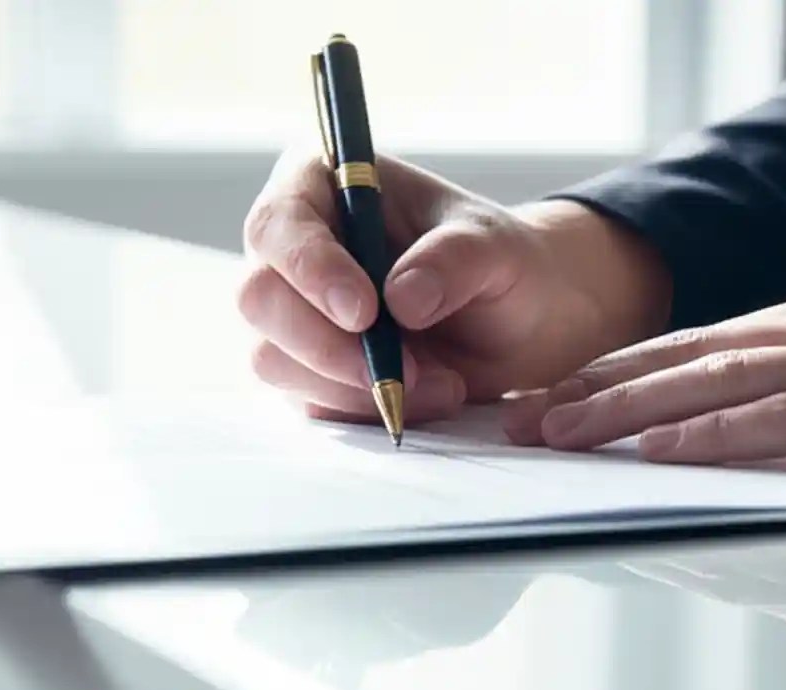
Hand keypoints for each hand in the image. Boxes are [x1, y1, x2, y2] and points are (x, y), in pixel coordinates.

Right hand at [239, 147, 669, 423]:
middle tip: (406, 370)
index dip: (311, 269)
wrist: (526, 320)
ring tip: (441, 383)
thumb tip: (401, 298)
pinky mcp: (311, 368)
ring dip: (354, 385)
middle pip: (259, 298)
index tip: (364, 313)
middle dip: (328, 345)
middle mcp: (295, 247)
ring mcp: (296, 311)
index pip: (280, 224)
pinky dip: (365, 408)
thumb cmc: (505, 263)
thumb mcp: (497, 249)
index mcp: (325, 184)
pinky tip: (428, 394)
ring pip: (275, 359)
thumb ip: (453, 261)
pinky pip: (309, 400)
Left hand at [505, 273, 785, 483]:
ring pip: (722, 376)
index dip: (633, 367)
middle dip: (603, 385)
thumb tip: (782, 432)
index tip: (570, 393)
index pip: (714, 339)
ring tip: (561, 432)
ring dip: (632, 409)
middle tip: (529, 413)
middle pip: (696, 350)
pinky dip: (714, 432)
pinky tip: (662, 448)